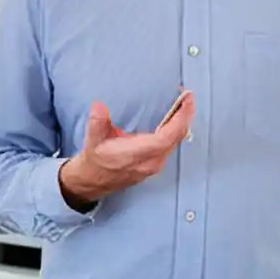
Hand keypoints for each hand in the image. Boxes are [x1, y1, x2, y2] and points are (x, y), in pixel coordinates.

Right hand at [58, 91, 194, 209]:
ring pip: (175, 142)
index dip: (180, 119)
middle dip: (185, 116)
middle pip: (176, 137)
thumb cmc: (95, 161)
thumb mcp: (92, 140)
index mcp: (137, 155)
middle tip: (187, 97)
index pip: (167, 137)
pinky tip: (176, 119)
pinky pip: (171, 146)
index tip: (187, 101)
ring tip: (184, 104)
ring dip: (182, 123)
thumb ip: (97, 123)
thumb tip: (99, 107)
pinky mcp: (155, 165)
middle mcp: (151, 162)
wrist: (92, 182)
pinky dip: (176, 131)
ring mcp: (154, 165)